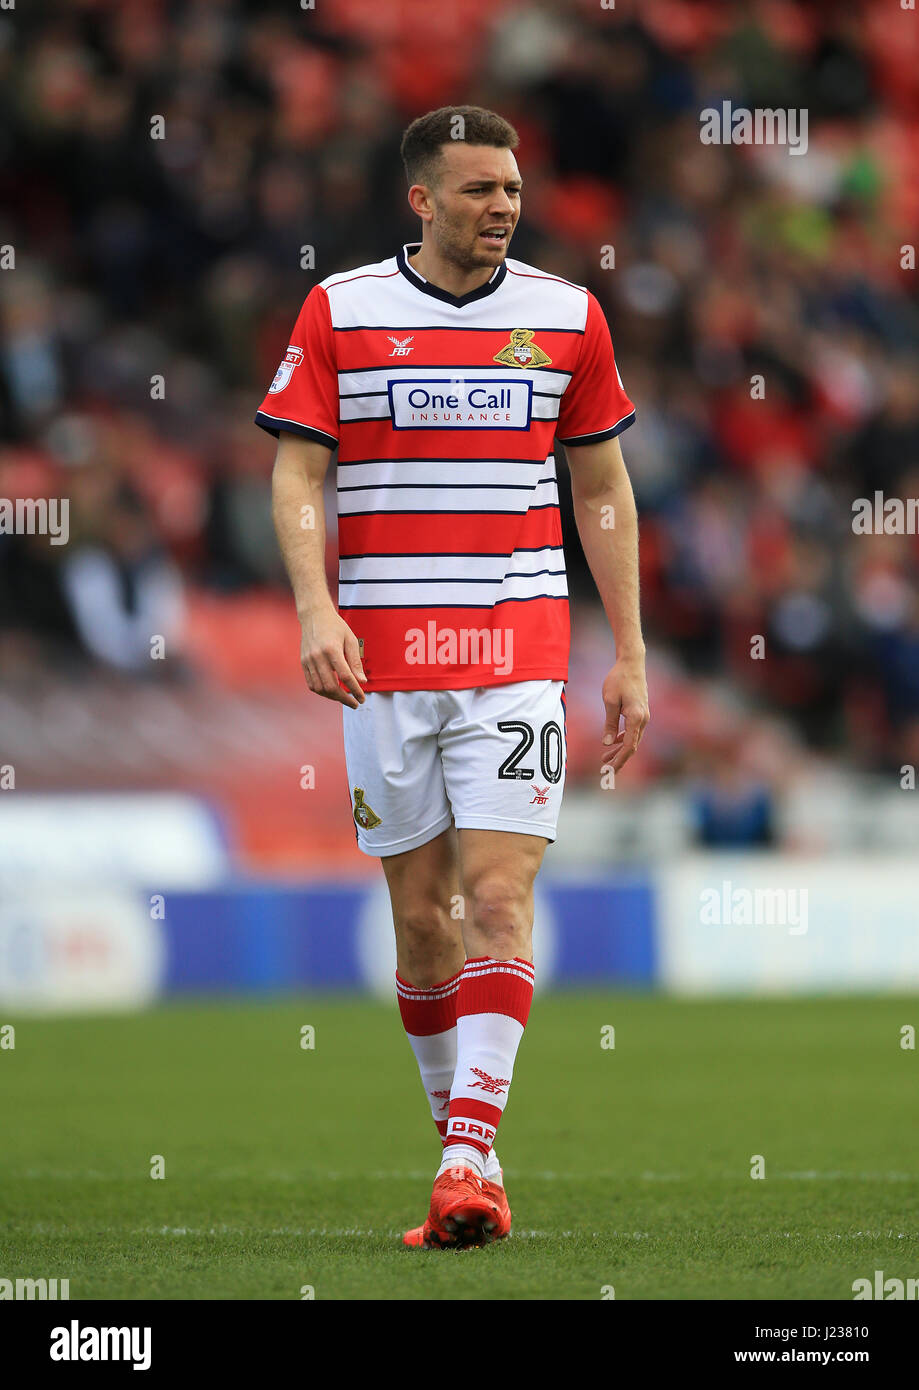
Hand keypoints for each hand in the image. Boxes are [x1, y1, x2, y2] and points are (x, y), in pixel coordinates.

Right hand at [299, 608, 366, 707]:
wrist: (314, 616)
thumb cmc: (335, 626)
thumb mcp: (350, 640)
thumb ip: (355, 662)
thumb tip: (361, 681)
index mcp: (332, 650)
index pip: (345, 676)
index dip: (354, 690)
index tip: (361, 698)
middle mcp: (318, 657)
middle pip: (331, 686)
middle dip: (344, 698)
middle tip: (354, 703)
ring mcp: (308, 661)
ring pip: (320, 688)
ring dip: (333, 697)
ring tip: (344, 698)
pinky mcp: (303, 663)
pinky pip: (311, 684)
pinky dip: (322, 691)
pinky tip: (331, 692)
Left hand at [601, 653, 648, 773]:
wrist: (631, 663)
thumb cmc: (619, 679)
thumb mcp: (610, 701)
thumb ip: (609, 723)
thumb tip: (607, 743)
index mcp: (636, 717)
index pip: (629, 746)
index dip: (619, 760)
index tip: (609, 770)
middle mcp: (643, 719)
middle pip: (632, 746)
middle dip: (618, 760)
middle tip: (604, 771)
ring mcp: (644, 716)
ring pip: (632, 740)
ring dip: (619, 750)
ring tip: (604, 760)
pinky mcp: (641, 713)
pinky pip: (633, 731)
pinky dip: (623, 739)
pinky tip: (613, 743)